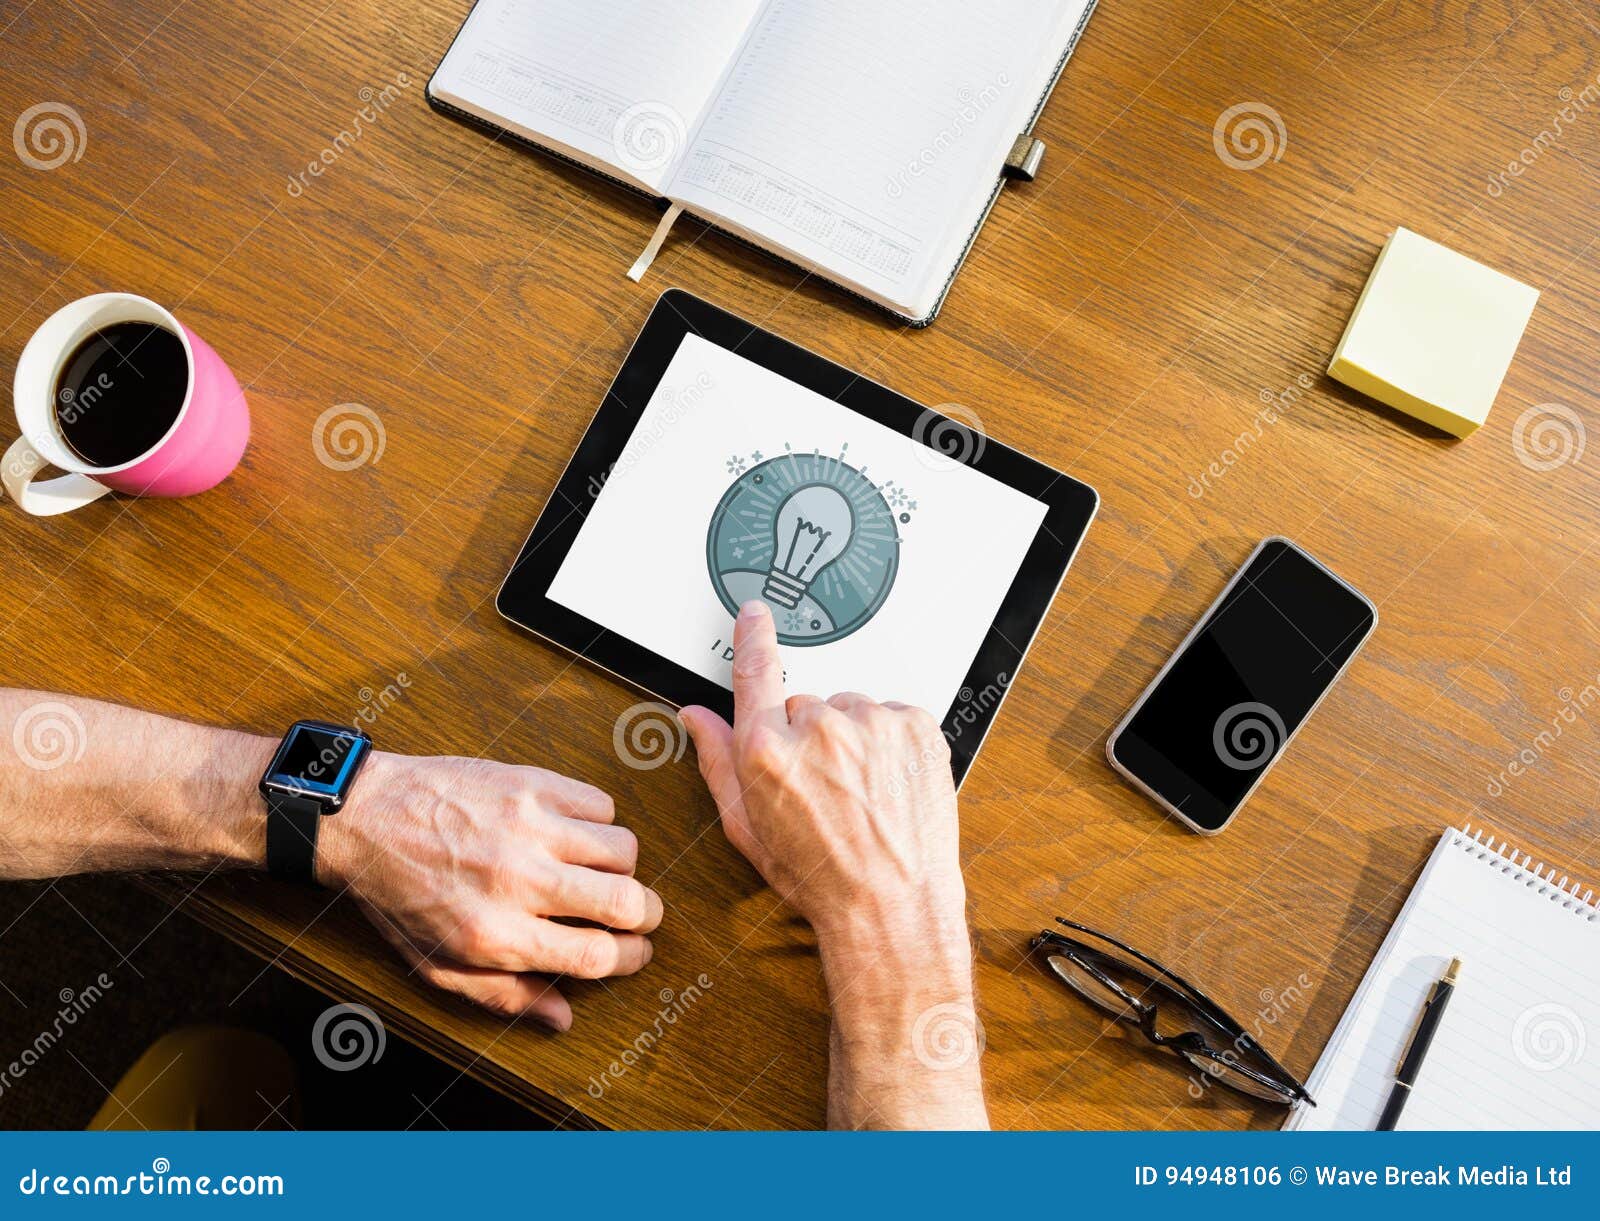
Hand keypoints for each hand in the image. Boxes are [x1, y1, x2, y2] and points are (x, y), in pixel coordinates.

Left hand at [319, 752, 662, 1028]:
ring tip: (599, 870)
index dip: (630, 959)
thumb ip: (503, 995)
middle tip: (640, 914)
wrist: (362, 818)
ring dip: (621, 866)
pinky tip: (573, 832)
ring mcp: (528, 826)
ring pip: (623, 848)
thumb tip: (564, 1017)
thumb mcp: (436, 965)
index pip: (596, 955)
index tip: (636, 952)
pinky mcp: (530, 783)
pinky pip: (600, 804)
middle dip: (647, 914)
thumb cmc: (396, 895)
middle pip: (626, 902)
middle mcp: (519, 881)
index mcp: (497, 935)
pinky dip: (598, 821)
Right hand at [680, 601, 985, 1128]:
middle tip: (822, 788)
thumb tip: (696, 718)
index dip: (753, 636)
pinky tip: (886, 783)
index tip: (753, 612)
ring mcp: (871, 724)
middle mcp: (819, 729)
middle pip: (802, 705)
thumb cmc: (822, 877)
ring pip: (849, 711)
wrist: (893, 905)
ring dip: (851, 739)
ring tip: (859, 792)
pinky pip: (890, 716)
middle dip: (807, 736)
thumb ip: (717, 762)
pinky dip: (888, 742)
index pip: (754, 672)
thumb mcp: (748, 829)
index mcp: (768, 752)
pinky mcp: (914, 726)